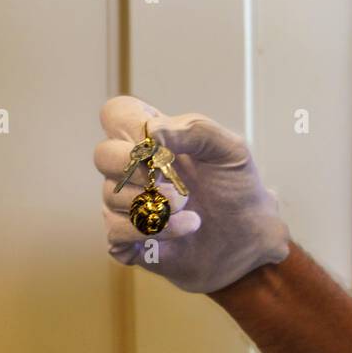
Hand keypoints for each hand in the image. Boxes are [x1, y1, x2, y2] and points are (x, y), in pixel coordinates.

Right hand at [94, 96, 289, 293]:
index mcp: (155, 139)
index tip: (159, 144)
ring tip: (191, 210)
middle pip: (103, 155)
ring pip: (111, 196)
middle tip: (173, 182)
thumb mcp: (231, 150)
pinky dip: (154, 230)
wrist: (249, 239)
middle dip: (138, 169)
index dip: (128, 124)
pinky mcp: (127, 238)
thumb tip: (152, 132)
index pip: (116, 114)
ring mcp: (127, 204)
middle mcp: (133, 169)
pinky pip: (117, 231)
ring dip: (157, 204)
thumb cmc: (238, 189)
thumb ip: (196, 130)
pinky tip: (184, 229)